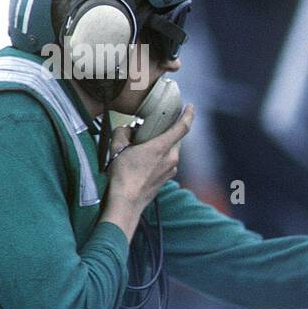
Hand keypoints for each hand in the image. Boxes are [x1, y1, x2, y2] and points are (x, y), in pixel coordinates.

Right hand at [102, 104, 193, 239]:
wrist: (127, 201)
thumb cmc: (123, 175)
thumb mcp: (117, 148)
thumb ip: (122, 133)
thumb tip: (127, 130)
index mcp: (162, 147)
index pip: (182, 127)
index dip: (188, 115)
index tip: (190, 107)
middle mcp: (172, 158)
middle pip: (177, 138)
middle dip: (169, 129)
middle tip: (158, 124)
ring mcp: (172, 170)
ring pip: (172, 150)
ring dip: (163, 144)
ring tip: (146, 144)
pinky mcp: (168, 178)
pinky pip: (167, 162)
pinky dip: (160, 156)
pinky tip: (146, 159)